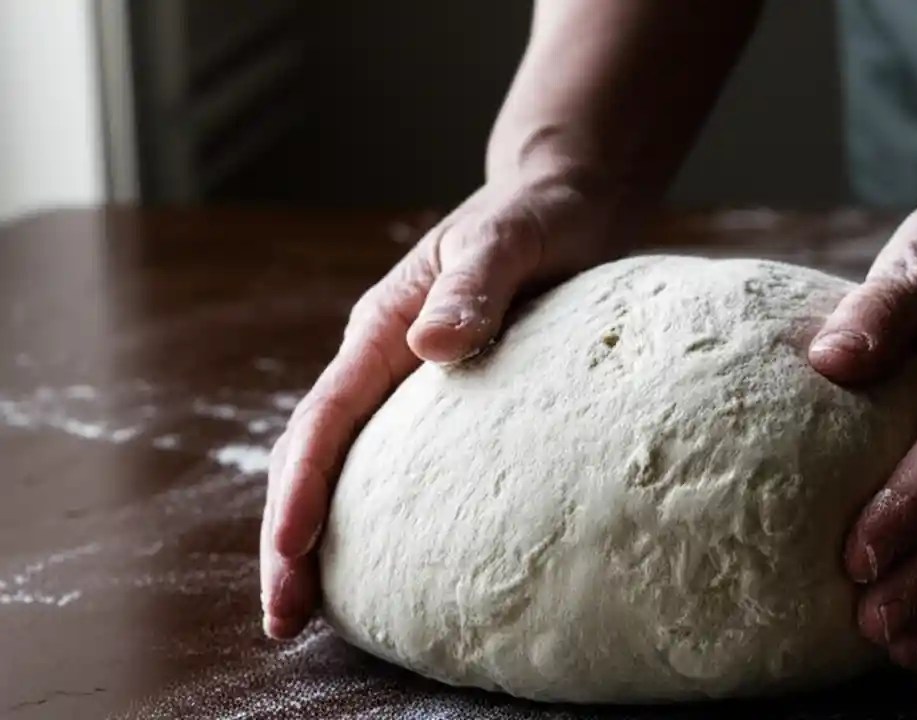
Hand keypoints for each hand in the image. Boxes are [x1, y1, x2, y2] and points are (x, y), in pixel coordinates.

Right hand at [260, 171, 637, 637]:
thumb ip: (474, 286)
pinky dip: (370, 513)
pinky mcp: (443, 396)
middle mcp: (383, 358)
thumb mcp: (511, 239)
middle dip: (289, 538)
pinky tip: (385, 560)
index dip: (300, 491)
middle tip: (285, 621)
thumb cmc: (538, 215)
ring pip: (344, 465)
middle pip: (314, 456)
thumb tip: (431, 345)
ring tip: (311, 612)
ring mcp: (408, 381)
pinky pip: (392, 463)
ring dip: (320, 536)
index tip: (289, 556)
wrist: (564, 200)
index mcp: (384, 327)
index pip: (325, 419)